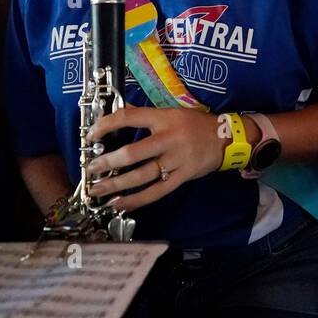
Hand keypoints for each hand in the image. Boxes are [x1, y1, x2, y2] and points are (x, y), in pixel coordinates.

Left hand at [82, 107, 225, 210]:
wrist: (227, 139)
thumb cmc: (196, 124)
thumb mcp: (172, 112)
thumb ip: (146, 115)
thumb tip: (119, 112)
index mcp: (164, 118)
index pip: (129, 117)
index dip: (107, 125)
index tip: (92, 136)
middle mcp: (169, 138)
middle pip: (133, 153)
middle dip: (108, 162)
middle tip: (91, 170)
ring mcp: (177, 160)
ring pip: (142, 175)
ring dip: (117, 185)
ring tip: (98, 191)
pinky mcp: (183, 176)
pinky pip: (157, 191)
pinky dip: (137, 200)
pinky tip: (121, 205)